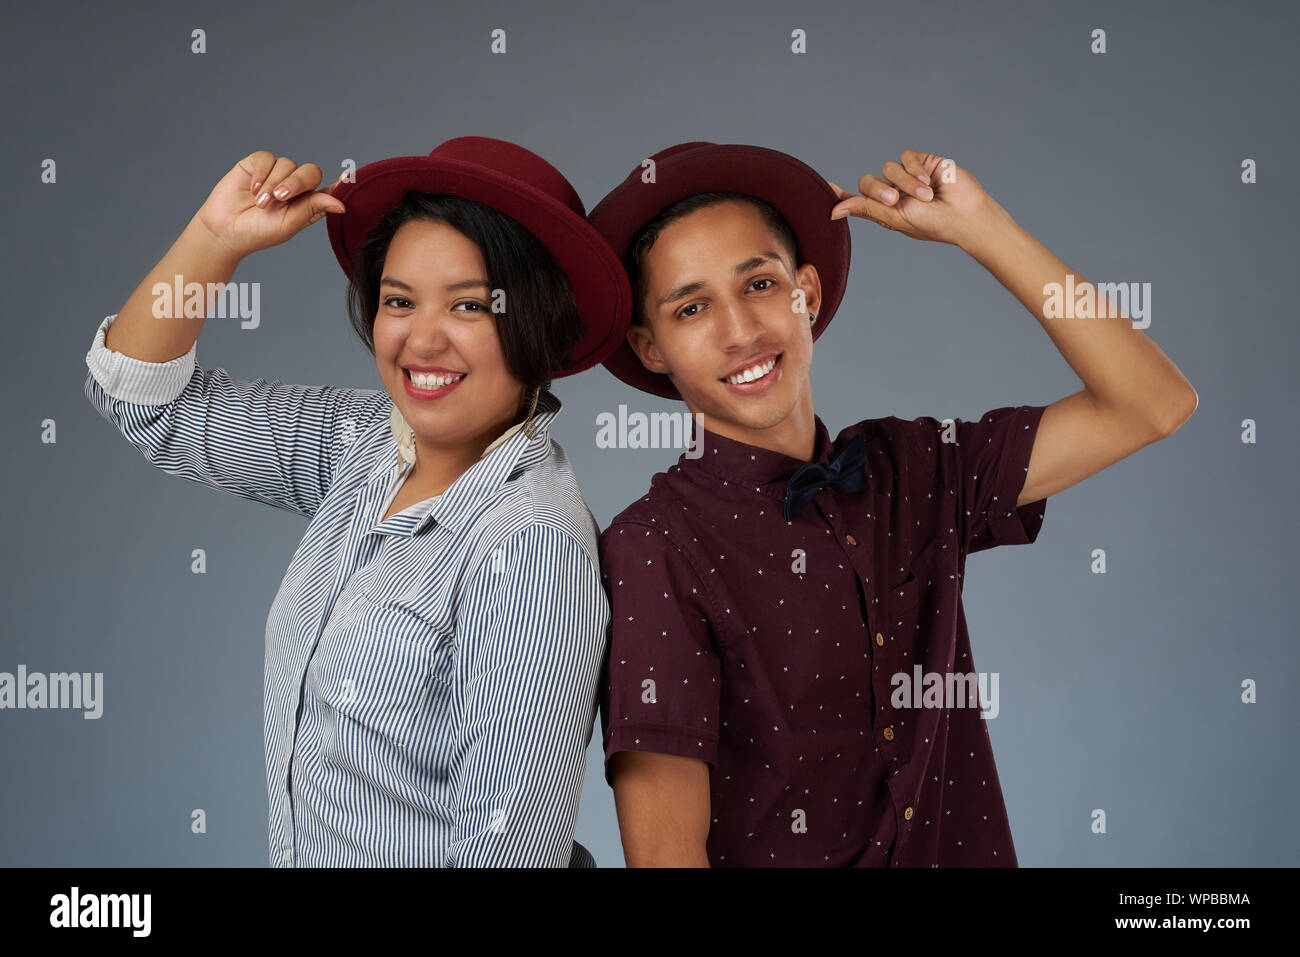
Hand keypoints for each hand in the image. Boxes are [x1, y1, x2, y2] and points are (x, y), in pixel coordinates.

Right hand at [195, 151, 346, 258]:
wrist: (225, 229)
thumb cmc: (259, 232)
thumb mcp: (289, 224)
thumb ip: (312, 210)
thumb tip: (341, 204)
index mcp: (309, 203)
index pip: (330, 189)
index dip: (341, 182)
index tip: (347, 177)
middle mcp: (295, 186)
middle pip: (310, 172)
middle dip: (295, 183)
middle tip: (279, 197)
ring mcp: (277, 173)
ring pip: (287, 164)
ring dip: (273, 183)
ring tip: (260, 203)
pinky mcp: (257, 164)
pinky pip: (267, 158)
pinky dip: (261, 173)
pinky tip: (252, 189)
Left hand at [829, 150, 992, 245]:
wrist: (964, 214)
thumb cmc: (932, 223)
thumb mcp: (895, 217)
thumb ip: (865, 208)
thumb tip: (834, 211)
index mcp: (885, 210)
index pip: (859, 199)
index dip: (843, 195)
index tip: (827, 189)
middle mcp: (894, 192)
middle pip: (868, 182)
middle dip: (879, 190)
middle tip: (895, 200)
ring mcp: (908, 176)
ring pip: (888, 168)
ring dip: (905, 183)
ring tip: (924, 196)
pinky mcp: (923, 162)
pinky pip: (906, 158)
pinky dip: (914, 170)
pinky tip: (928, 181)